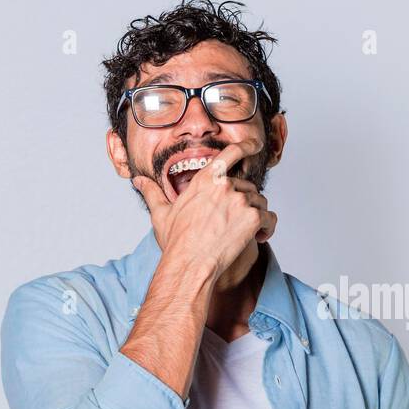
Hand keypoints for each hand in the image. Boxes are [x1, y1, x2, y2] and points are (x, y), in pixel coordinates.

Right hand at [132, 137, 277, 280]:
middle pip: (248, 186)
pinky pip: (269, 218)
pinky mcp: (253, 217)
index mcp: (205, 179)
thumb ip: (152, 193)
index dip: (246, 146)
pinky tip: (258, 238)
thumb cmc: (176, 242)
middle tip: (233, 223)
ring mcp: (240, 200)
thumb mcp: (161, 214)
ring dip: (256, 216)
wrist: (190, 264)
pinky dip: (267, 229)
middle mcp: (224, 185)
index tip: (255, 145)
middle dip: (245, 203)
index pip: (230, 153)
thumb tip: (138, 181)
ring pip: (260, 202)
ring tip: (243, 233)